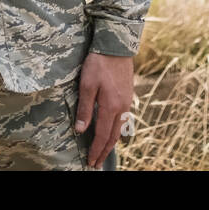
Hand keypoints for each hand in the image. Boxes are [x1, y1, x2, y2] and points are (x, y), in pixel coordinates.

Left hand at [74, 51, 133, 168]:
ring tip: (104, 151)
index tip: (90, 161)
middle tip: (97, 163)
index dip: (95, 150)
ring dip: (111, 142)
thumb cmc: (98, 64)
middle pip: (113, 137)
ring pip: (120, 129)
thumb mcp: (86, 85)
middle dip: (104, 151)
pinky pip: (124, 120)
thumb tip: (80, 130)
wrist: (116, 46)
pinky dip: (117, 130)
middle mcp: (122, 108)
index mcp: (110, 107)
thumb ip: (84, 109)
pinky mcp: (128, 96)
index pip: (102, 135)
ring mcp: (127, 102)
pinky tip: (113, 131)